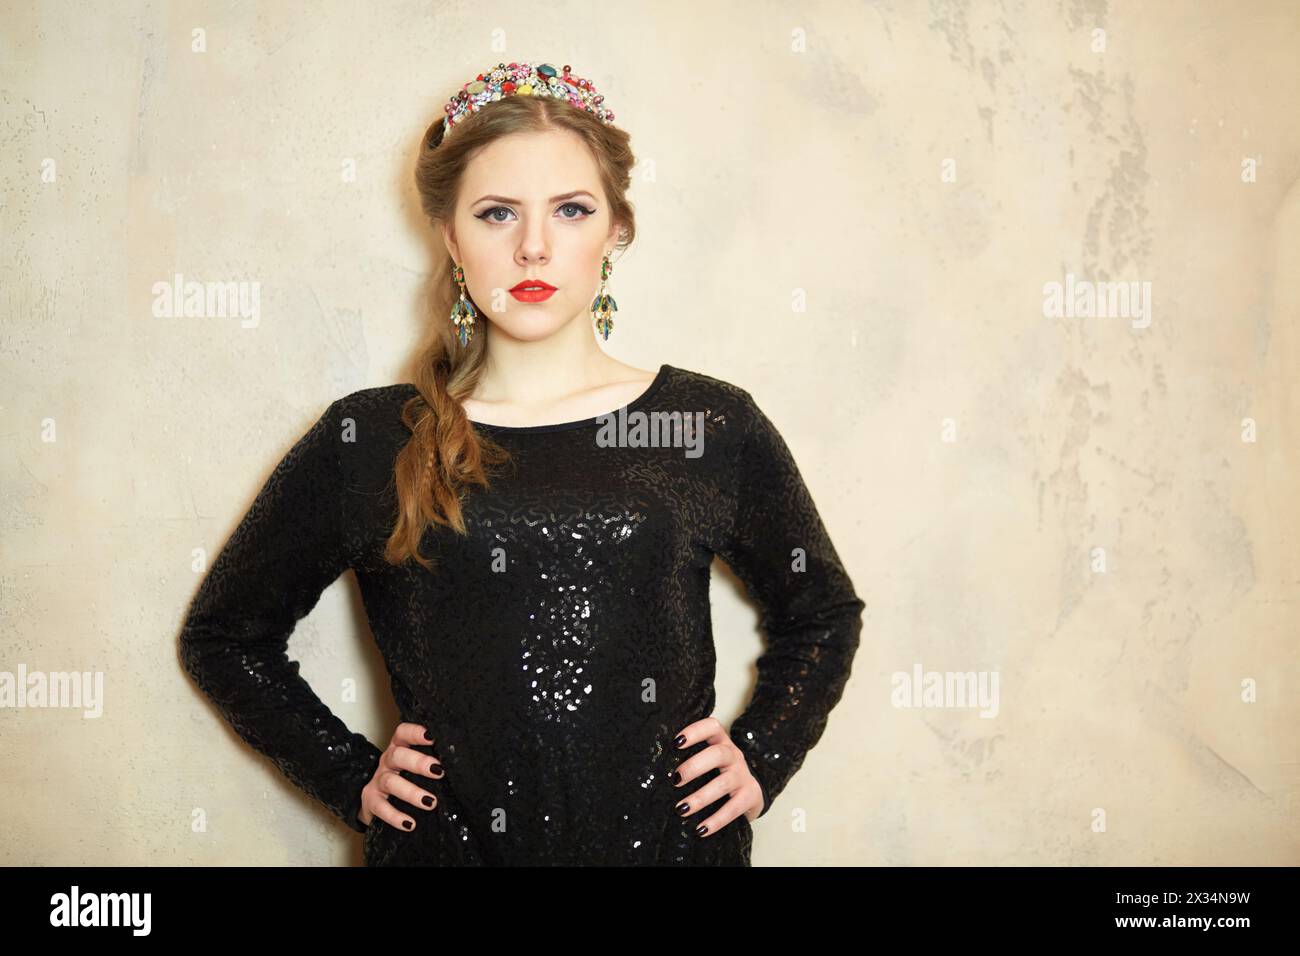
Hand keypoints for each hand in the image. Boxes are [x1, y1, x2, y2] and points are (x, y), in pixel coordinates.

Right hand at [357, 722, 444, 830]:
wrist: (376, 800)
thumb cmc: (405, 778)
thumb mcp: (415, 766)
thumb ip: (432, 762)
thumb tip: (460, 766)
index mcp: (399, 748)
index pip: (403, 733)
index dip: (416, 732)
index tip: (433, 737)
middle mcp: (387, 761)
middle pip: (398, 756)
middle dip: (418, 763)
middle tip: (439, 772)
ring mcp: (377, 780)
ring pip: (391, 782)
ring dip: (411, 793)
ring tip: (431, 802)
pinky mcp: (370, 801)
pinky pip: (380, 808)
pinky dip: (395, 816)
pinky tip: (410, 824)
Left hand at [670, 716, 764, 835]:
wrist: (750, 791)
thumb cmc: (718, 772)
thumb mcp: (708, 759)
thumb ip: (688, 756)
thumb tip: (653, 769)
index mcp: (721, 741)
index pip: (712, 727)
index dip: (695, 731)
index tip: (676, 742)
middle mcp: (734, 755)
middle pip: (718, 754)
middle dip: (695, 766)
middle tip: (675, 780)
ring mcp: (743, 775)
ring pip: (723, 783)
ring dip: (700, 797)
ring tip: (681, 809)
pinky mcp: (750, 796)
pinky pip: (734, 809)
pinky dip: (716, 820)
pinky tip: (700, 830)